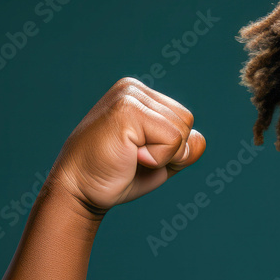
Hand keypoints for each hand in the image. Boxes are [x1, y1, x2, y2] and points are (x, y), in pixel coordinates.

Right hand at [46, 77, 205, 216]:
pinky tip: (130, 157)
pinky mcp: (127, 111)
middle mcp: (133, 88)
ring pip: (181, 131)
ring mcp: (128, 96)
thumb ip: (185, 148)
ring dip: (162, 156)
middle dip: (170, 151)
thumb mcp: (162, 161)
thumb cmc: (118, 176)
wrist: (81, 191)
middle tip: (134, 158)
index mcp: (140, 95)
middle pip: (187, 121)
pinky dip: (158, 159)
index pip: (185, 119)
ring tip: (130, 156)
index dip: (173, 148)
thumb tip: (198, 140)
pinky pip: (173, 139)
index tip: (139, 155)